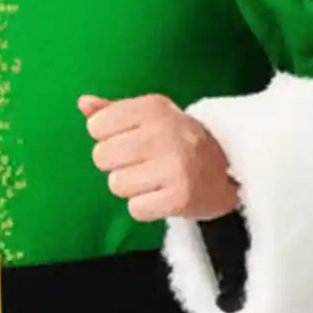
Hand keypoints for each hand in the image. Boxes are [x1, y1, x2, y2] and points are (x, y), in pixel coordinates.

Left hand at [80, 94, 239, 221]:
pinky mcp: (180, 197)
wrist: (230, 168)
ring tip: (155, 179)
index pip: (96, 126)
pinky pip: (135, 209)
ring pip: (116, 185)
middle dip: (116, 164)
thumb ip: (114, 110)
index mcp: (153, 107)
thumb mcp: (150, 116)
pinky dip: (145, 207)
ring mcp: (174, 165)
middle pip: (101, 157)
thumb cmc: (179, 139)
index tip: (130, 140)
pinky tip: (163, 195)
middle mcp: (163, 132)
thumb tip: (83, 103)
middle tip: (143, 162)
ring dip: (131, 188)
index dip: (107, 137)